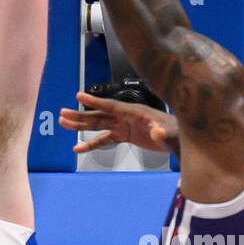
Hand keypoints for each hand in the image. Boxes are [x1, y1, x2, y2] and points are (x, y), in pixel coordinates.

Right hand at [59, 92, 177, 153]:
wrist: (181, 140)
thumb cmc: (177, 134)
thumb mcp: (171, 134)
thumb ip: (163, 133)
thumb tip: (157, 132)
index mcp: (134, 112)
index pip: (112, 106)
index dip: (95, 102)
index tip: (79, 96)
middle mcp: (125, 117)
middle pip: (99, 115)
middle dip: (81, 115)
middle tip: (62, 114)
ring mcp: (123, 126)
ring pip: (98, 125)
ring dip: (81, 125)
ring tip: (63, 124)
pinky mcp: (124, 135)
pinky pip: (104, 139)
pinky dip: (91, 144)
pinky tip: (78, 149)